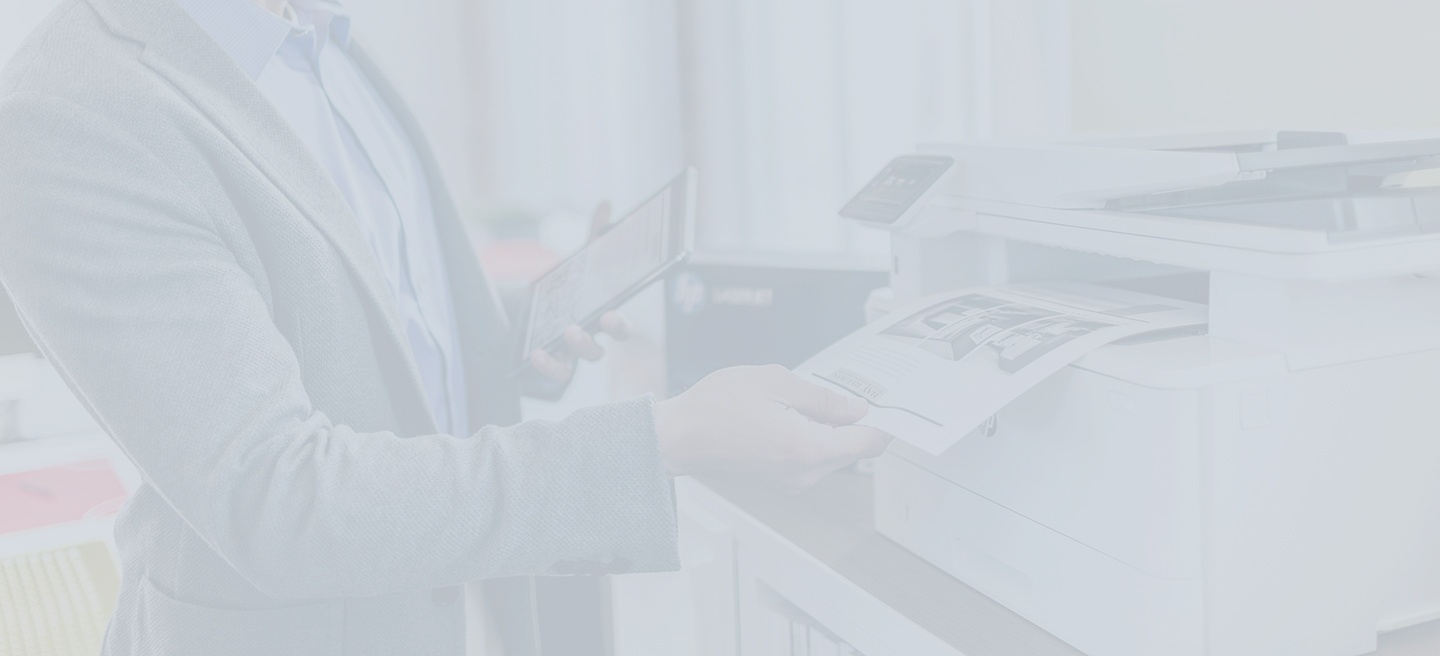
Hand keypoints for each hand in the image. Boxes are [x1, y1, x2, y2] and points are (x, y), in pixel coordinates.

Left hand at [529, 201, 630, 383]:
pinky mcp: (551, 361)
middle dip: (603, 336)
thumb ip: (594, 238)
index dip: (619, 325)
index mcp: (600, 318)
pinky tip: (538, 352)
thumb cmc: (565, 290)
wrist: (529, 312)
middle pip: (603, 348)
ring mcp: (569, 353)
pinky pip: (556, 372)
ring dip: (581, 347)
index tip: (611, 313)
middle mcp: (589, 338)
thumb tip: (605, 205)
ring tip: (569, 331)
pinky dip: (550, 365)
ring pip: (582, 360)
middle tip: (601, 319)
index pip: (620, 329)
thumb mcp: (578, 263)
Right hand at [653, 365, 892, 489]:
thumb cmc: (715, 407)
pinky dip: (813, 438)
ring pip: (833, 454)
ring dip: (833, 429)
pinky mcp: (779, 482)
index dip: (886, 422)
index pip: (869, 443)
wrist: (676, 438)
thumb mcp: (774, 382)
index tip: (894, 403)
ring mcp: (791, 482)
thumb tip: (855, 408)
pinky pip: (812, 460)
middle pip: (854, 450)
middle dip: (858, 422)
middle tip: (851, 390)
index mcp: (807, 448)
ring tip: (810, 398)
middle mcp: (804, 473)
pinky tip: (794, 414)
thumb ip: (821, 398)